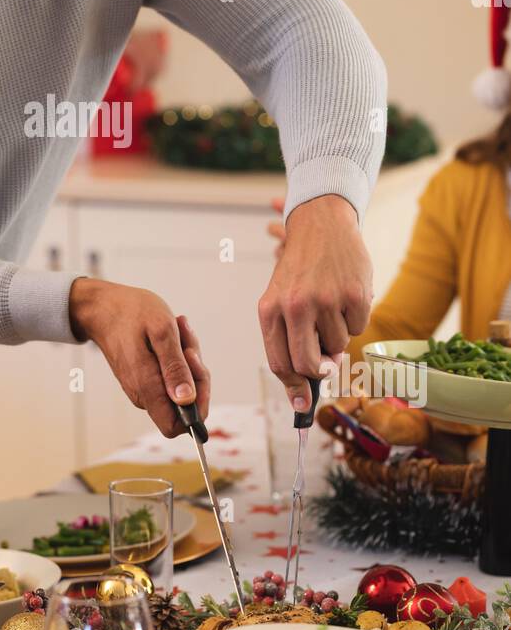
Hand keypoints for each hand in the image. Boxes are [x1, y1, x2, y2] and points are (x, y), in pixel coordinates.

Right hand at [69, 278, 209, 436]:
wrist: (103, 307)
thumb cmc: (131, 313)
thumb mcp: (162, 331)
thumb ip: (175, 367)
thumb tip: (187, 400)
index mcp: (147, 387)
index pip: (178, 425)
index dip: (197, 406)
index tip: (196, 371)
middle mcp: (144, 394)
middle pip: (185, 404)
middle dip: (194, 371)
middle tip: (186, 342)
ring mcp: (143, 388)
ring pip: (180, 386)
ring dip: (186, 359)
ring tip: (178, 329)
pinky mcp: (144, 379)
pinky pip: (171, 375)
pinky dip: (178, 355)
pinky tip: (172, 334)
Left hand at [257, 194, 371, 410]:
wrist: (321, 225)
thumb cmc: (300, 269)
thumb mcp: (281, 299)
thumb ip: (290, 340)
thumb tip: (307, 387)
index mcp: (270, 310)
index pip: (280, 363)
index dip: (293, 388)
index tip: (303, 404)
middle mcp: (295, 306)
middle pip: (309, 365)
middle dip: (320, 371)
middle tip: (327, 364)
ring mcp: (326, 300)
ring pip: (338, 346)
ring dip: (338, 336)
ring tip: (331, 306)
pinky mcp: (355, 294)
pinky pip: (359, 328)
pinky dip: (355, 319)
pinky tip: (345, 295)